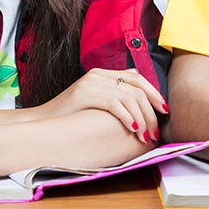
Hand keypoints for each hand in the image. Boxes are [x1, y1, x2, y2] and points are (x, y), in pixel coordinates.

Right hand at [35, 68, 166, 142]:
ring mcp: (92, 83)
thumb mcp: (93, 99)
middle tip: (156, 131)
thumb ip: (112, 91)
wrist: (44, 121)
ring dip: (143, 118)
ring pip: (130, 97)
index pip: (137, 78)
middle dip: (152, 110)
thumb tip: (136, 84)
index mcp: (101, 73)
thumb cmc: (70, 115)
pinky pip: (116, 104)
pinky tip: (133, 129)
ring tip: (145, 135)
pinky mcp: (86, 94)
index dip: (154, 93)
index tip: (164, 111)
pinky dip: (128, 117)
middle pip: (137, 87)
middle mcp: (98, 74)